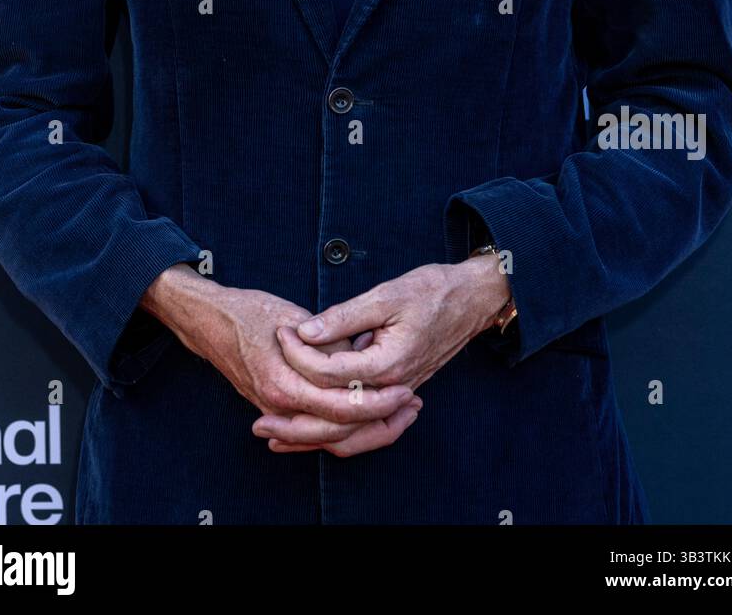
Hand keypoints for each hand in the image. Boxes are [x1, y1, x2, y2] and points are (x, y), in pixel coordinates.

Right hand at [141, 266, 419, 454]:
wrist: (210, 321)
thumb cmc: (248, 312)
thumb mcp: (294, 316)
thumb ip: (330, 339)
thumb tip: (363, 352)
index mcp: (285, 383)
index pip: (342, 407)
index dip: (378, 401)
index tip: (405, 390)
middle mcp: (280, 405)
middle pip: (340, 431)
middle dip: (381, 422)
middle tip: (411, 406)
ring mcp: (276, 411)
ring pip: (329, 437)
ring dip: (366, 429)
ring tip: (398, 414)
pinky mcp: (276, 408)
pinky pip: (314, 430)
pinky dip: (342, 428)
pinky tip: (367, 420)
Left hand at [255, 257, 509, 454]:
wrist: (472, 300)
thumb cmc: (433, 290)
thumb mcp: (386, 295)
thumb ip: (343, 316)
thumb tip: (304, 331)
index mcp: (388, 363)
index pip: (329, 373)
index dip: (298, 354)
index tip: (279, 333)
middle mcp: (393, 387)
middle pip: (336, 419)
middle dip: (295, 422)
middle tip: (259, 420)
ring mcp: (397, 394)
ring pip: (351, 434)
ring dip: (313, 439)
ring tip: (277, 436)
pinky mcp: (397, 392)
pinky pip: (364, 427)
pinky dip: (336, 432)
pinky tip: (313, 427)